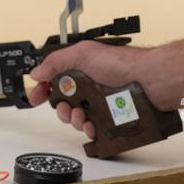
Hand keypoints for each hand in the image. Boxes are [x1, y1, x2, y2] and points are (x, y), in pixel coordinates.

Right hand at [27, 41, 149, 139]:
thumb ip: (56, 61)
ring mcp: (99, 104)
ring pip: (77, 118)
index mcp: (81, 70)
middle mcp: (89, 87)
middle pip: (64, 103)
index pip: (55, 81)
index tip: (35, 97)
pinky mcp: (109, 119)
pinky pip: (93, 130)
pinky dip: (88, 130)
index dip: (43, 90)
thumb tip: (37, 72)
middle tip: (65, 107)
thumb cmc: (122, 63)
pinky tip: (92, 126)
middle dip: (60, 108)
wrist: (148, 81)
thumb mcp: (83, 53)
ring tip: (81, 115)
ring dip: (73, 119)